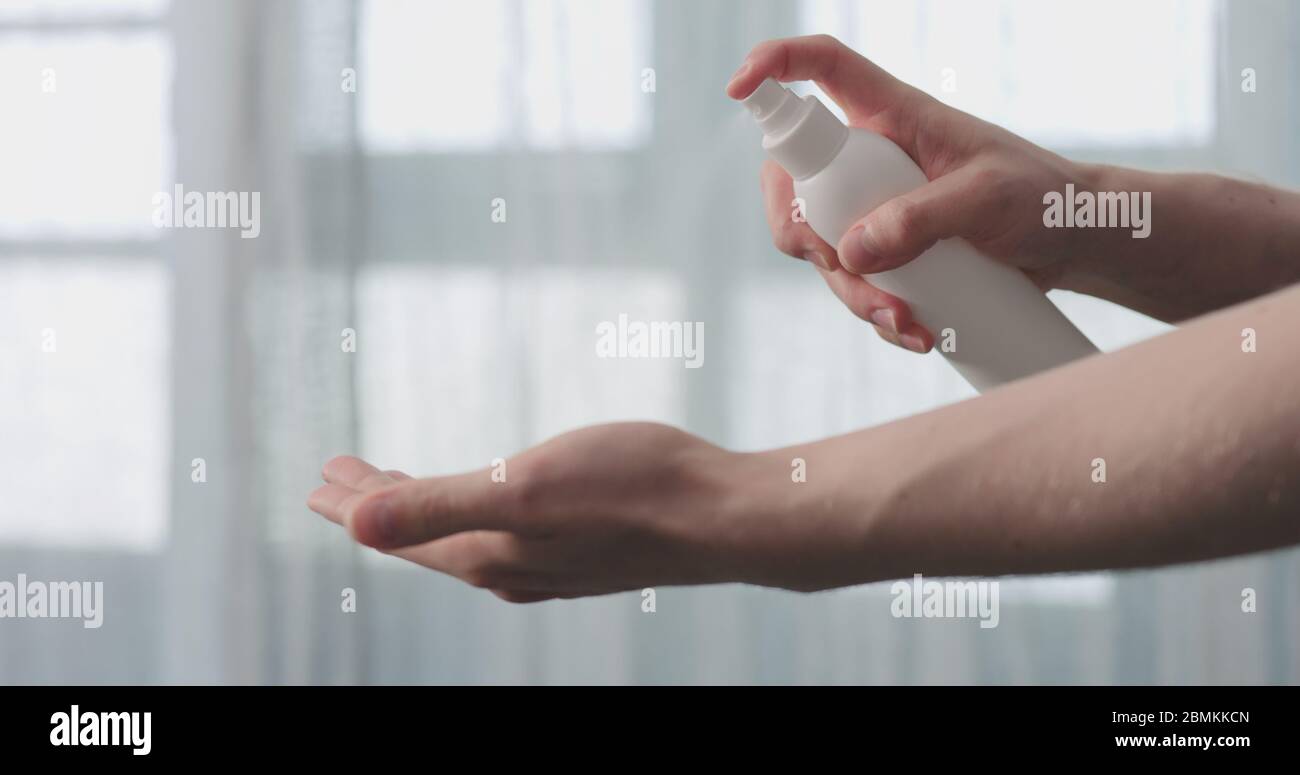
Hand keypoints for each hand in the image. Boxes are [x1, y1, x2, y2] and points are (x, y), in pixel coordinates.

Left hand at [307, 423, 856, 601]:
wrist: (724, 517)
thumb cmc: (632, 491)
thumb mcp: (523, 488)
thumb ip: (437, 507)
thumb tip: (350, 528)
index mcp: (487, 551)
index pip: (399, 528)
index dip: (355, 502)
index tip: (320, 477)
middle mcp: (512, 567)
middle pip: (425, 537)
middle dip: (380, 508)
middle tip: (340, 482)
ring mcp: (550, 565)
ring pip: (464, 538)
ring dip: (426, 512)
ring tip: (405, 492)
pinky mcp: (584, 552)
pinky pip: (504, 538)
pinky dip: (474, 517)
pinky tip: (495, 516)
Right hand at [728, 35, 1098, 351]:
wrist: (1074, 243)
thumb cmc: (1041, 197)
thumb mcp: (987, 199)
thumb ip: (922, 218)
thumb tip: (852, 252)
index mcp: (893, 113)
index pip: (822, 66)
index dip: (775, 66)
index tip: (737, 88)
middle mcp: (871, 156)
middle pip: (792, 179)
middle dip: (801, 233)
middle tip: (838, 266)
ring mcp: (873, 205)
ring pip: (822, 247)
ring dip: (851, 293)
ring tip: (906, 323)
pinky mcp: (886, 250)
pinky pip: (853, 283)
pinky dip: (875, 313)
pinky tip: (915, 332)